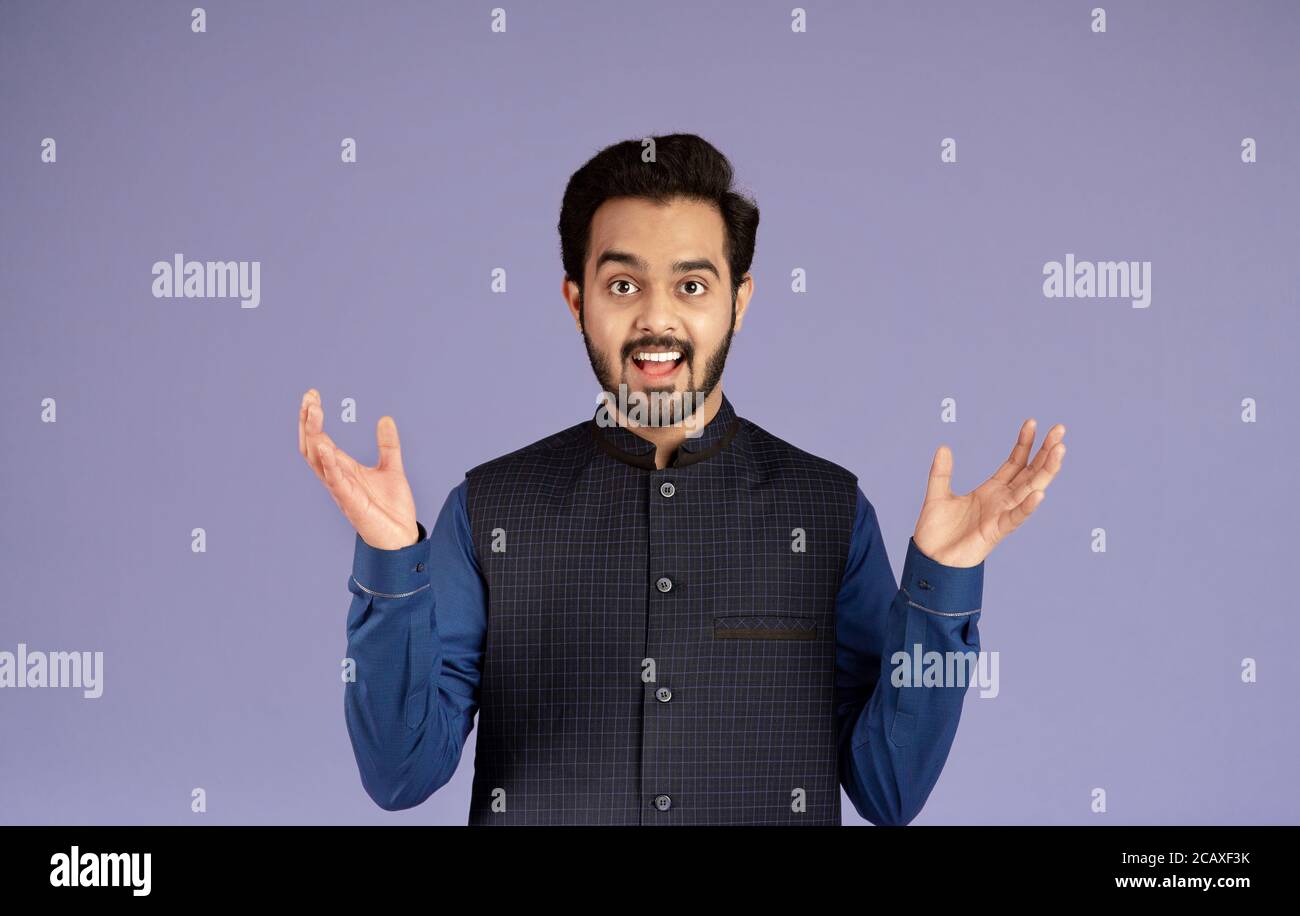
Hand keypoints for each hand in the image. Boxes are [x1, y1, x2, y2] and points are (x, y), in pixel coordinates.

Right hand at [298, 389, 419, 549]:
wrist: (402, 536)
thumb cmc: (392, 508)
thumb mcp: (392, 468)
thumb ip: (388, 445)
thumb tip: (385, 419)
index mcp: (344, 468)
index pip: (320, 439)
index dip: (313, 418)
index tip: (312, 395)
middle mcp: (336, 477)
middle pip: (311, 446)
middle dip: (307, 422)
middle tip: (309, 398)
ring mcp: (340, 489)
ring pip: (317, 460)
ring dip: (313, 435)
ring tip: (312, 411)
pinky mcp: (350, 501)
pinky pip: (334, 480)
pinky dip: (328, 463)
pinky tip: (325, 445)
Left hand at [912, 418, 1065, 566]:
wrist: (930, 559)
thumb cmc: (937, 531)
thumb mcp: (937, 495)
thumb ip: (941, 472)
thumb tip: (944, 447)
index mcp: (991, 490)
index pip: (1015, 462)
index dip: (1025, 444)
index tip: (1033, 422)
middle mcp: (1001, 501)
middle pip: (1030, 472)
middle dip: (1046, 451)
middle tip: (1060, 429)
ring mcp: (1001, 515)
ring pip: (1030, 490)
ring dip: (1045, 471)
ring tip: (1059, 450)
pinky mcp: (996, 532)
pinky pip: (1015, 518)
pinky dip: (1027, 507)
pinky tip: (1039, 493)